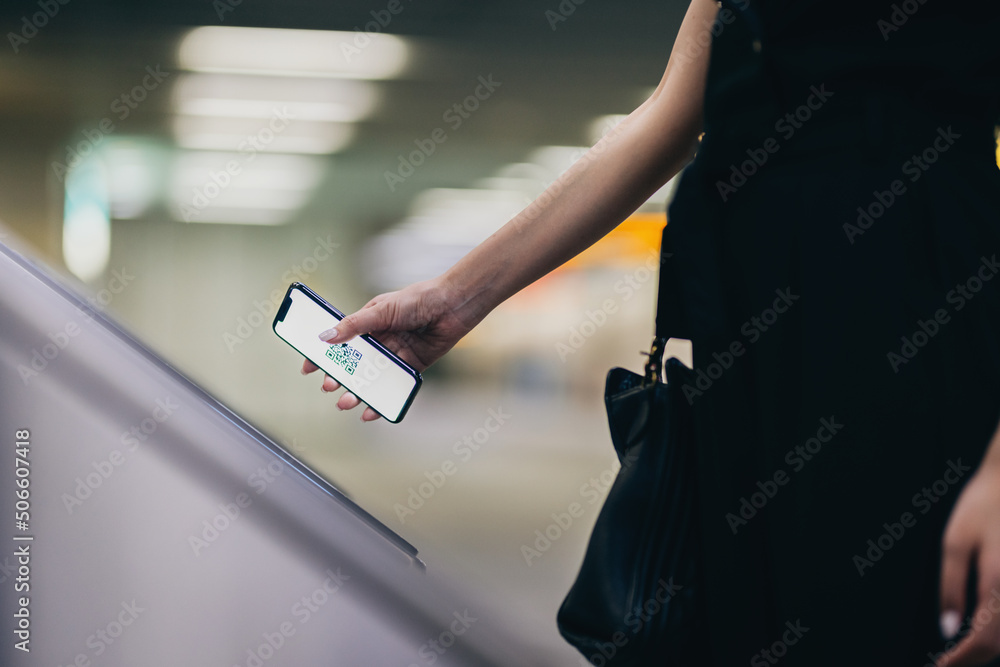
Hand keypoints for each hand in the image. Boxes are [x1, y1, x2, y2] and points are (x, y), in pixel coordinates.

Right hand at [301, 275, 480, 421]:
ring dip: (357, 392)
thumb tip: (325, 337)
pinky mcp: (410, 367)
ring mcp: (394, 355)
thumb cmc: (418, 299)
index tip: (307, 368)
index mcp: (366, 324)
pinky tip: (371, 411)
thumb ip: (354, 325)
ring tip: (345, 402)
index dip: (321, 355)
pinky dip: (382, 400)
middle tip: (328, 387)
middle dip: (337, 378)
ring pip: (370, 379)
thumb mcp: (381, 310)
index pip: (338, 341)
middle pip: (352, 364)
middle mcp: (378, 341)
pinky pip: (393, 387)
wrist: (452, 305)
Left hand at [937, 458, 999, 665]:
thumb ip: (952, 588)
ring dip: (993, 645)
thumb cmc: (983, 507)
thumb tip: (948, 630)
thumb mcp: (955, 542)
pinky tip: (986, 625)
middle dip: (976, 657)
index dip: (962, 660)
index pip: (983, 640)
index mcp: (999, 581)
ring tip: (966, 648)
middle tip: (950, 661)